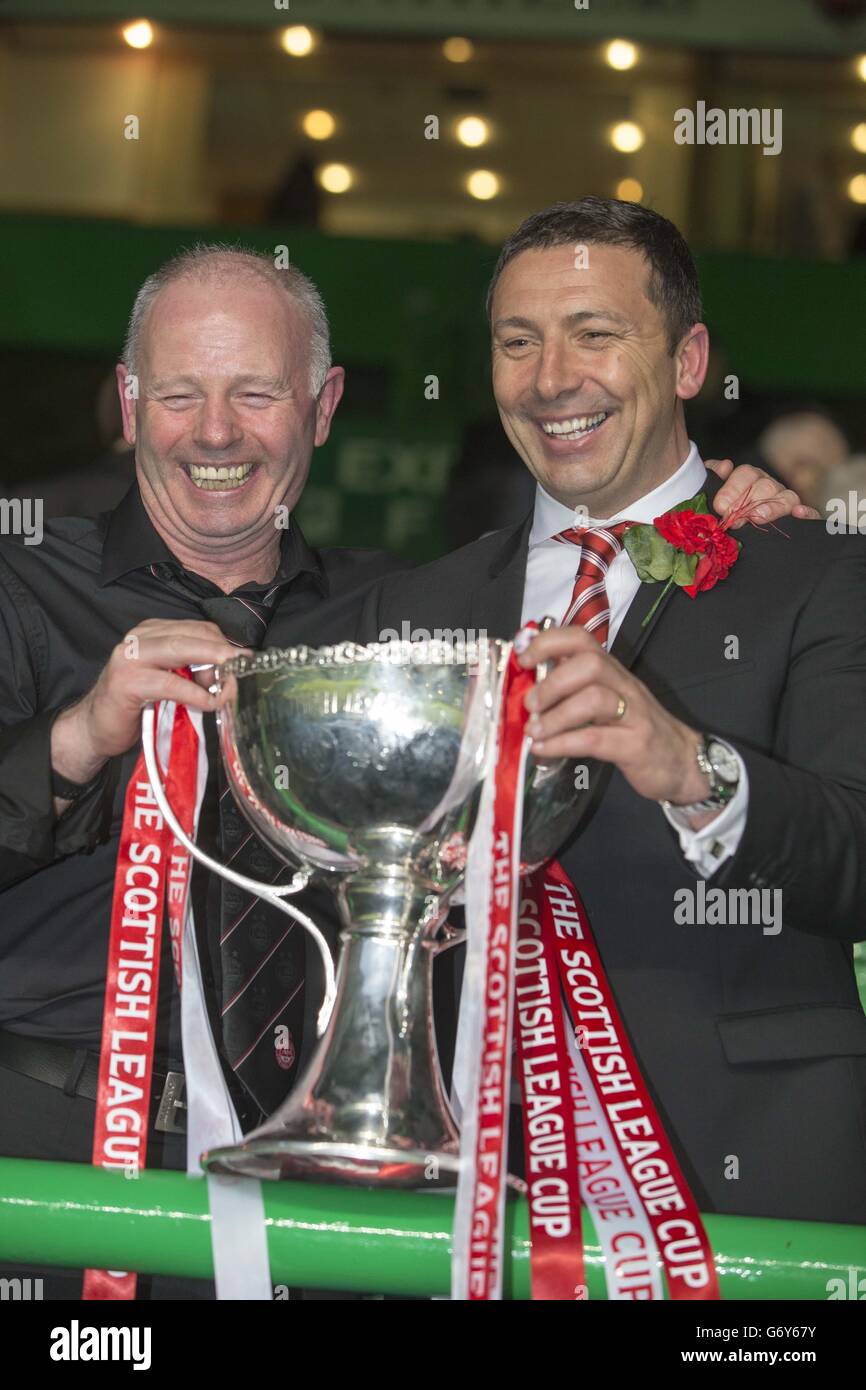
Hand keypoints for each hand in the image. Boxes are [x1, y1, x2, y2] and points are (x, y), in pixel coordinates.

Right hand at [51, 619, 246, 787]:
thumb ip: (191, 669)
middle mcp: (141, 637)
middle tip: (246, 666)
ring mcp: (131, 657)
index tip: (243, 663)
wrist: (94, 727)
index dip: (223, 644)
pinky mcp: (128, 682)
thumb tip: (229, 673)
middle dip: (224, 650)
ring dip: (213, 668)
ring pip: (182, 649)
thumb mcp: (167, 678)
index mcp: (153, 631)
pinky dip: (196, 694)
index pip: (198, 628)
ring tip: (230, 688)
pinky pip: (172, 684)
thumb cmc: (135, 704)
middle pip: (193, 634)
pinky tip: (210, 703)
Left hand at [519, 626, 713, 812]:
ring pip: (594, 699)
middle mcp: (623, 685)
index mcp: (611, 671)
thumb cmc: (634, 729)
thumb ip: (574, 690)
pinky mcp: (636, 745)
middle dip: (552, 683)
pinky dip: (563, 744)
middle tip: (530, 706)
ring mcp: (633, 714)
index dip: (548, 642)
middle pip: (589, 664)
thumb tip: (527, 687)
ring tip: (535, 732)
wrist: (682, 761)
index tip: (523, 659)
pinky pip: (596, 739)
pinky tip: (543, 750)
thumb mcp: (606, 702)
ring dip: (555, 716)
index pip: (581, 639)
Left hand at [705, 458, 819, 524]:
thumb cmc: (727, 516)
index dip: (732, 489)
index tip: (720, 507)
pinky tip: (798, 513)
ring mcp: (788, 503)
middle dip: (748, 501)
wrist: (747, 546)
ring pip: (787, 497)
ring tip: (758, 516)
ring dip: (772, 507)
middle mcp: (771, 488)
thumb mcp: (717, 497)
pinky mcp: (803, 520)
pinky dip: (807, 513)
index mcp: (751, 479)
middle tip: (733, 518)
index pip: (745, 474)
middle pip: (765, 485)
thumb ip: (714, 477)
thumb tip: (724, 466)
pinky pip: (811, 513)